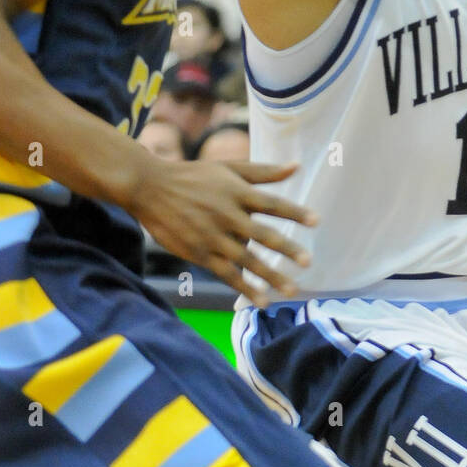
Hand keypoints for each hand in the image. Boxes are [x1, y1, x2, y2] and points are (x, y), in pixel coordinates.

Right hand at [131, 159, 315, 306]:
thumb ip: (263, 172)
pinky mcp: (200, 254)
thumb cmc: (193, 175)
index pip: (272, 203)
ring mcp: (213, 236)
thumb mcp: (228, 168)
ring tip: (291, 289)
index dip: (294, 212)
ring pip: (247, 260)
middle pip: (263, 234)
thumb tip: (297, 166)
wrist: (150, 188)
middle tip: (308, 261)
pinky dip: (245, 288)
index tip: (316, 221)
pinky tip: (262, 300)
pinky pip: (226, 274)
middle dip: (286, 249)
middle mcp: (226, 214)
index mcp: (236, 191)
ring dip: (270, 275)